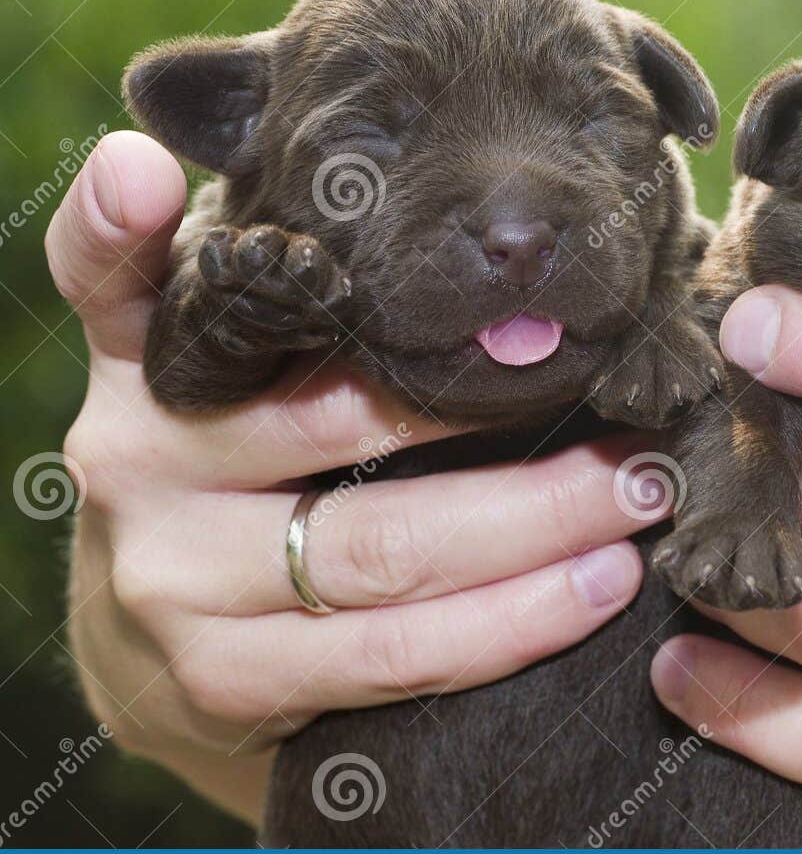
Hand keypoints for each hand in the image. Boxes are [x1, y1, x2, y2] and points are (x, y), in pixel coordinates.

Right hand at [51, 132, 649, 821]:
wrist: (167, 646)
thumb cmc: (255, 466)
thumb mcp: (247, 368)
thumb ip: (296, 294)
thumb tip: (429, 215)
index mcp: (145, 359)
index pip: (109, 275)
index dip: (118, 222)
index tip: (146, 172)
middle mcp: (139, 458)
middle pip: (341, 423)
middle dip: (507, 418)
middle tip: (632, 413)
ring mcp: (171, 579)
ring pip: (386, 554)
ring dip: (540, 530)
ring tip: (641, 500)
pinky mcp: (219, 681)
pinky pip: (394, 655)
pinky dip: (510, 625)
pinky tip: (597, 589)